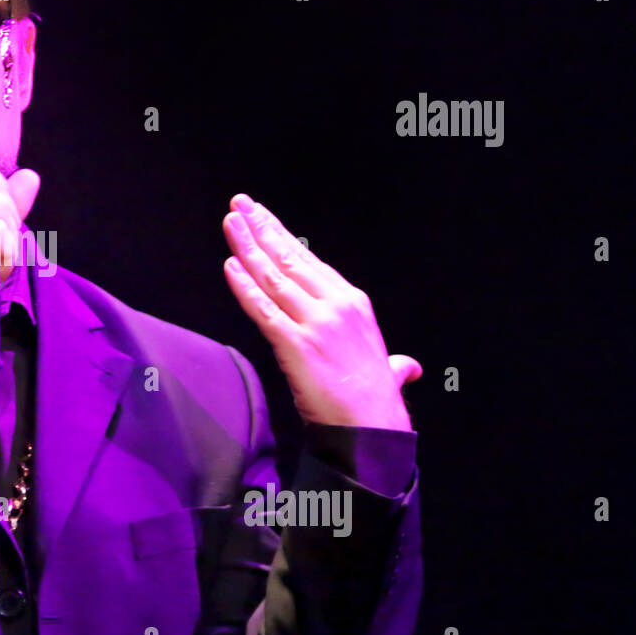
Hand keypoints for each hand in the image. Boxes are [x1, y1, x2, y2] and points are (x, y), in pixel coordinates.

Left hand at [222, 194, 420, 429]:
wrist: (373, 429)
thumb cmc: (376, 402)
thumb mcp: (387, 369)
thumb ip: (394, 363)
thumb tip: (406, 367)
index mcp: (353, 303)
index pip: (308, 261)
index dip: (281, 236)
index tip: (261, 217)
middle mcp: (335, 305)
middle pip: (289, 258)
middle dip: (261, 228)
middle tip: (239, 205)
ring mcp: (315, 323)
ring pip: (273, 277)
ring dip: (247, 246)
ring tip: (230, 223)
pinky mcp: (295, 344)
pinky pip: (263, 309)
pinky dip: (244, 286)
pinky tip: (230, 266)